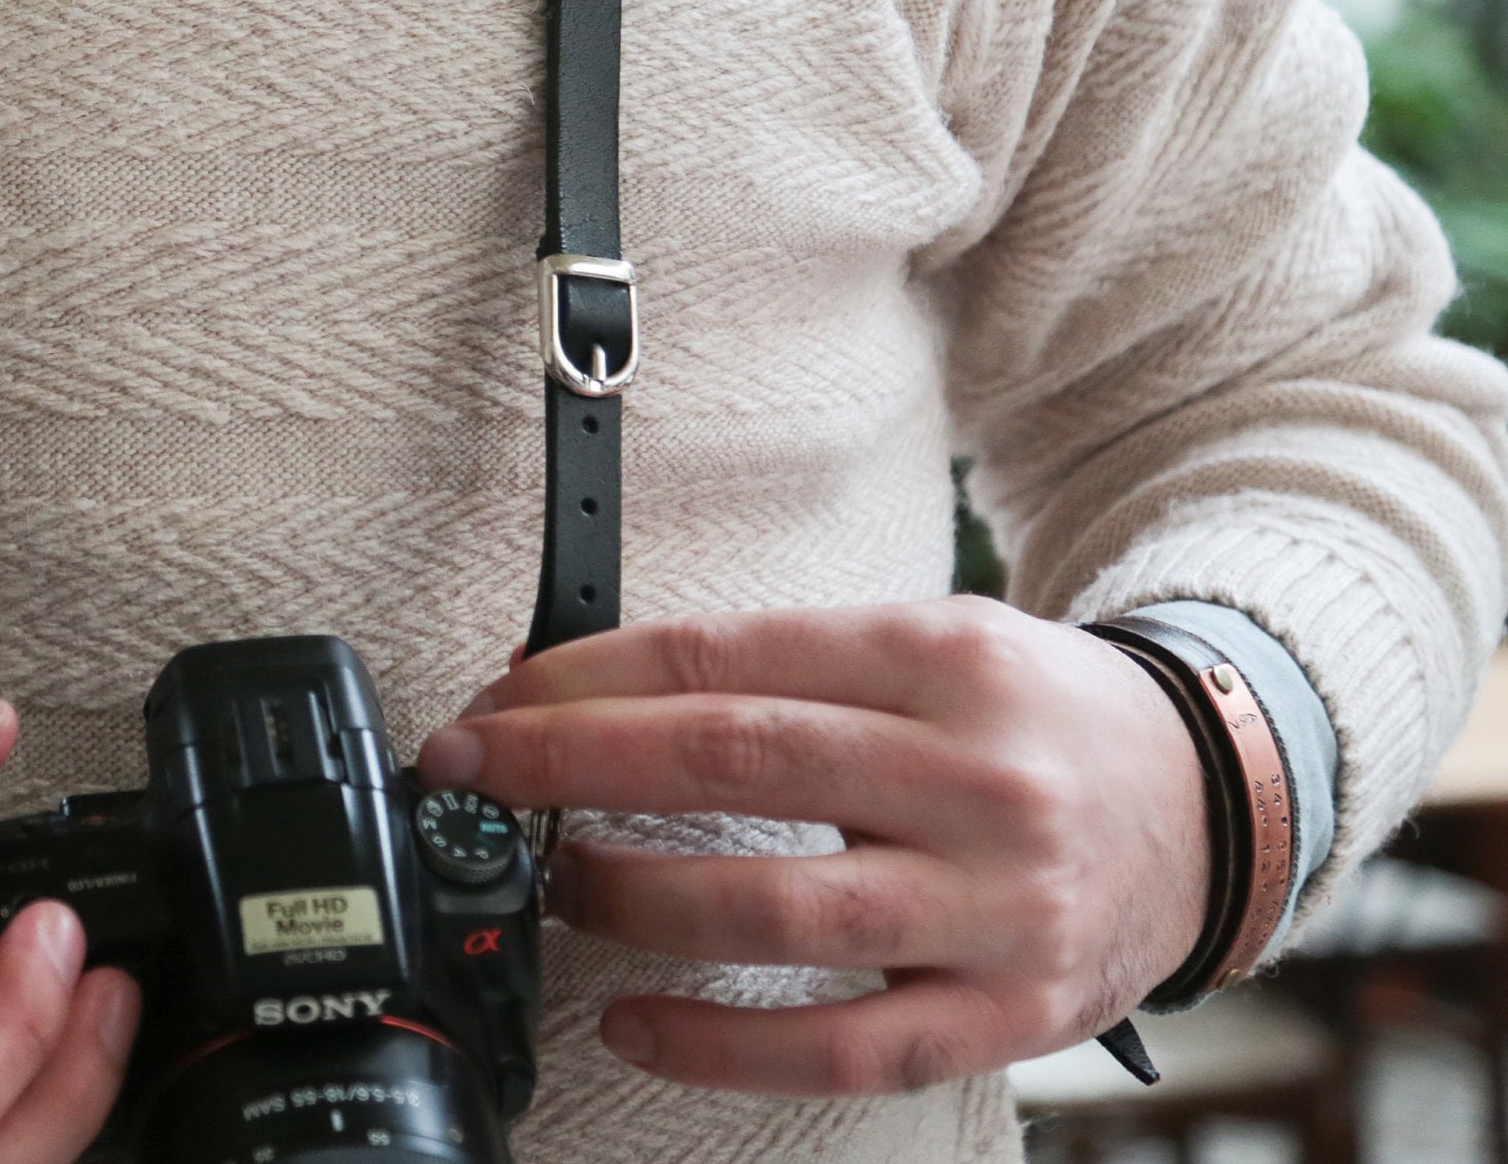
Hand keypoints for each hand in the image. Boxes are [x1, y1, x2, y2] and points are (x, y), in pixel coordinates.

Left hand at [416, 597, 1206, 1095]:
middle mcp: (973, 775)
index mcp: (941, 658)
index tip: (498, 702)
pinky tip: (636, 1021)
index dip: (588, 681)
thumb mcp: (929, 643)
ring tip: (555, 884)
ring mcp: (997, 904)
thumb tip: (586, 692)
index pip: (726, 660)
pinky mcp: (1009, 1014)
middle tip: (475, 774)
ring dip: (632, 897)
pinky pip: (842, 1047)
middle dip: (571, 767)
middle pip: (734, 763)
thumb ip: (781, 668)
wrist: (1215, 803)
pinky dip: (721, 1044)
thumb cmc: (1035, 721)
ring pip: (775, 909)